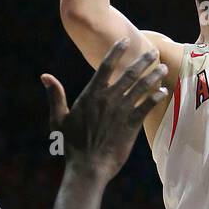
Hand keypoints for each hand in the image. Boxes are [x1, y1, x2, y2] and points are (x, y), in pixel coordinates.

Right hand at [42, 39, 168, 181]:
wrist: (87, 167)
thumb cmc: (71, 145)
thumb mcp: (58, 119)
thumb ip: (56, 96)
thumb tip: (45, 77)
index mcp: (91, 95)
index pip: (105, 66)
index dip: (116, 51)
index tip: (125, 40)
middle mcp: (107, 99)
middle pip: (129, 74)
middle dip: (142, 60)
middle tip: (153, 51)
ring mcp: (120, 112)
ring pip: (141, 88)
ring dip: (153, 76)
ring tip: (162, 68)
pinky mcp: (131, 125)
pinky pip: (145, 107)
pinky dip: (154, 97)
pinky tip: (162, 92)